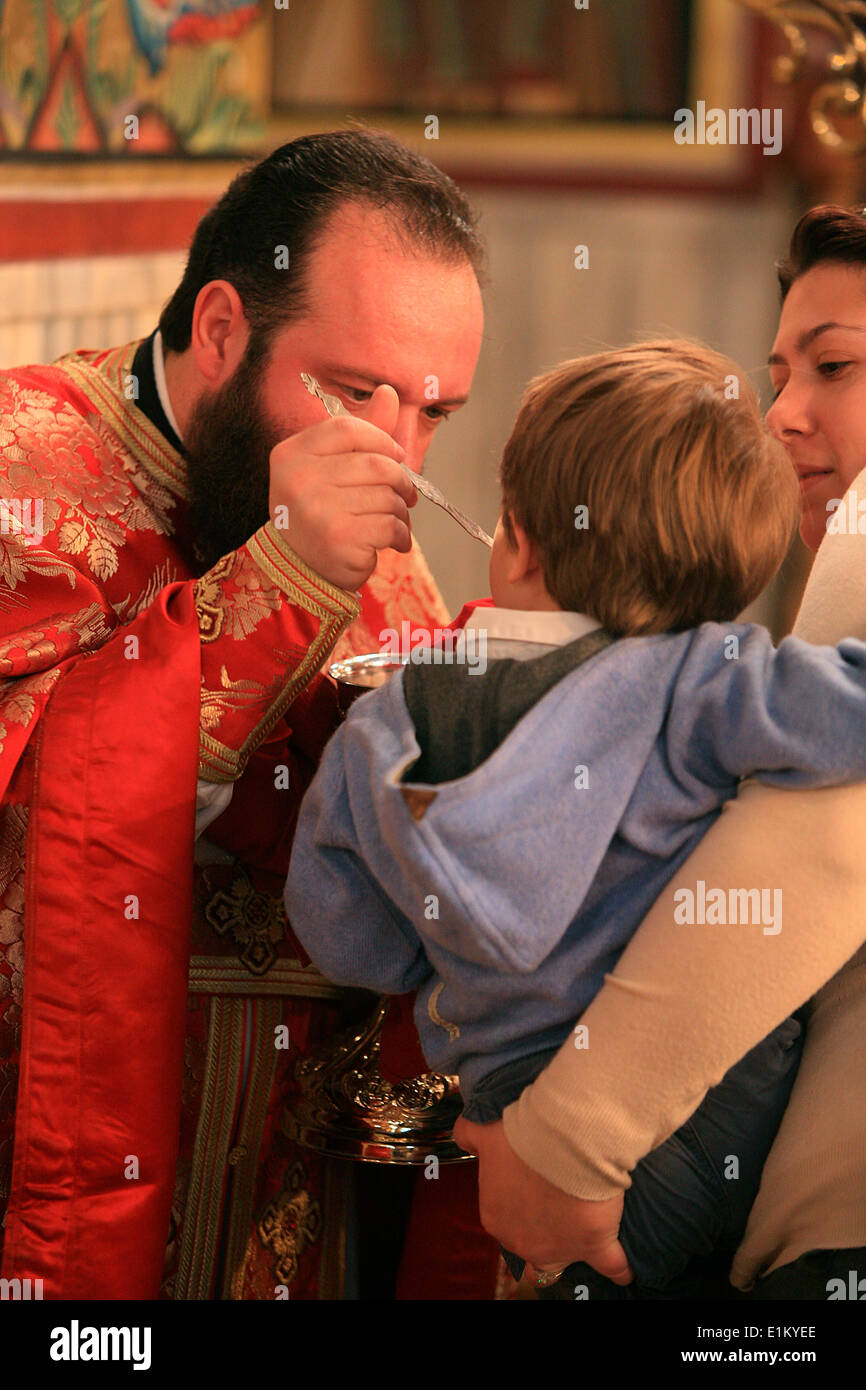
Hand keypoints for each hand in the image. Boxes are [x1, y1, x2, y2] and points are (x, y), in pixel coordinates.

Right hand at [268, 384, 416, 591]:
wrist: (301, 571)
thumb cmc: (321, 512)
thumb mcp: (332, 467)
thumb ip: (362, 432)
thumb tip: (389, 392)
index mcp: (292, 454)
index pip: (348, 428)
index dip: (381, 440)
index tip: (395, 456)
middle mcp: (299, 479)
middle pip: (376, 464)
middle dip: (401, 481)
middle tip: (406, 496)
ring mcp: (317, 510)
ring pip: (387, 496)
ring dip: (401, 512)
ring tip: (394, 522)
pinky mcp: (339, 539)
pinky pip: (389, 525)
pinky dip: (401, 536)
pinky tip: (393, 543)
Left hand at [453, 1116, 633, 1284]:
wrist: (564, 1138)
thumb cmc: (523, 1134)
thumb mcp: (483, 1129)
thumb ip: (469, 1134)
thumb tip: (465, 1134)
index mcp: (495, 1215)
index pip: (503, 1215)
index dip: (518, 1197)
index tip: (531, 1179)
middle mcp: (523, 1241)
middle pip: (530, 1241)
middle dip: (541, 1224)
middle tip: (557, 1198)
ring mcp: (560, 1249)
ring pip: (560, 1261)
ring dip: (569, 1248)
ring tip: (581, 1233)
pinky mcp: (595, 1246)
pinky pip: (611, 1266)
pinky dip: (619, 1267)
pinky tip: (625, 1269)